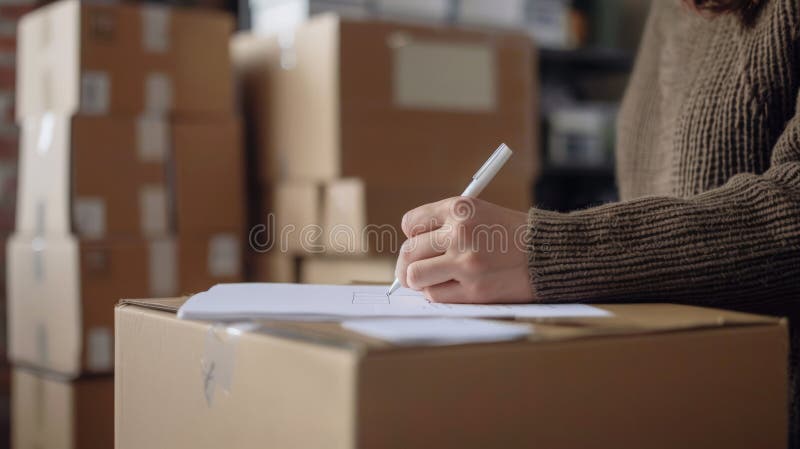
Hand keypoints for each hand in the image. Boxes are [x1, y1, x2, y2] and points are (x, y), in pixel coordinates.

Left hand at [395, 197, 533, 302]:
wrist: (549, 254)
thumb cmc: (511, 235)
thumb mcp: (480, 213)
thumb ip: (446, 225)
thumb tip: (410, 251)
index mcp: (460, 208)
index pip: (411, 223)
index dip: (412, 235)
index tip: (420, 242)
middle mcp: (460, 233)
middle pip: (408, 252)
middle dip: (407, 263)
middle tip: (413, 269)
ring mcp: (466, 263)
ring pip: (414, 276)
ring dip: (418, 281)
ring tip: (428, 280)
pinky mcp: (474, 290)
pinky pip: (434, 295)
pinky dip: (437, 294)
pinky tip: (451, 288)